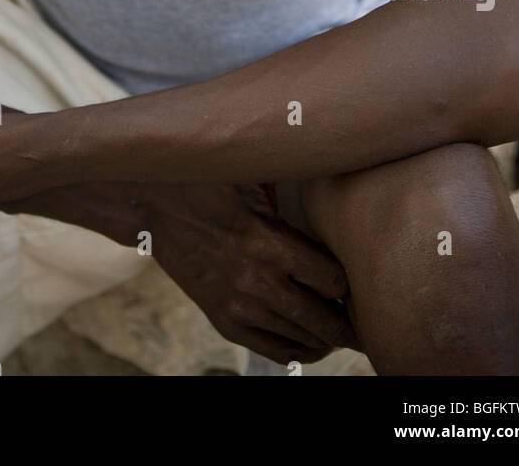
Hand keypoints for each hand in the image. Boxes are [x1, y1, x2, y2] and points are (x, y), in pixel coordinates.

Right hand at [143, 181, 358, 364]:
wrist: (152, 203)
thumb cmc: (209, 180)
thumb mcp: (254, 176)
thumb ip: (292, 187)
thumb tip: (337, 169)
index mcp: (268, 241)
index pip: (333, 280)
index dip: (350, 281)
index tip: (359, 276)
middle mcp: (256, 280)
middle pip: (323, 319)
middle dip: (348, 323)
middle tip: (366, 321)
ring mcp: (238, 306)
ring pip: (302, 339)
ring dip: (327, 337)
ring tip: (341, 328)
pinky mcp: (222, 320)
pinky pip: (273, 350)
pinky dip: (299, 351)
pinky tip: (313, 342)